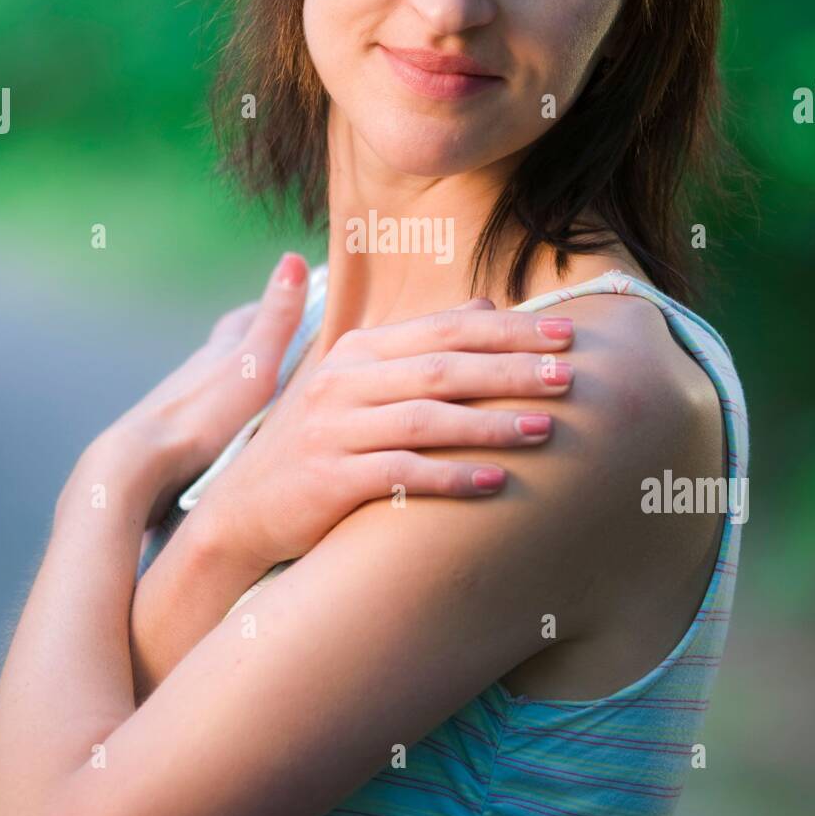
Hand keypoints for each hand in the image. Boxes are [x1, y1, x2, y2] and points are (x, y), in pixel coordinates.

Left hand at [78, 253, 311, 523]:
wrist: (140, 463)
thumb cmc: (202, 415)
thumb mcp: (254, 362)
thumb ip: (277, 319)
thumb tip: (294, 258)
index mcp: (220, 350)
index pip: (247, 317)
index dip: (271, 305)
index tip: (298, 297)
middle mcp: (199, 371)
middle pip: (231, 347)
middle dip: (258, 341)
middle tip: (287, 343)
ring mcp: (186, 404)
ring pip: (219, 383)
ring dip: (243, 381)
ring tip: (270, 392)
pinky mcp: (181, 437)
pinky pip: (213, 416)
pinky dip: (231, 415)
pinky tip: (242, 432)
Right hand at [195, 304, 574, 568]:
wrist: (244, 510)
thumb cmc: (321, 444)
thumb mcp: (360, 384)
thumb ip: (419, 345)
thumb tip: (484, 305)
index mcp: (359, 351)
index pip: (446, 329)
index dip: (510, 329)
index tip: (567, 332)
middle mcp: (344, 382)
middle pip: (442, 367)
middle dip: (512, 369)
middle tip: (570, 375)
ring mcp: (333, 429)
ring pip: (426, 418)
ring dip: (491, 422)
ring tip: (546, 428)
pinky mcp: (328, 479)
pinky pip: (400, 474)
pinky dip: (450, 476)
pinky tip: (496, 482)